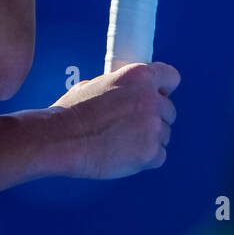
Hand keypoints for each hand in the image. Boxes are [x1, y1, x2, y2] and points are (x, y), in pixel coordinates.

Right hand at [47, 60, 179, 179]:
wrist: (61, 139)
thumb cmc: (71, 112)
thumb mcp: (94, 84)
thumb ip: (117, 87)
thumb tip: (119, 92)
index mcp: (138, 76)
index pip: (171, 77)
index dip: (164, 89)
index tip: (158, 96)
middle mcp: (151, 99)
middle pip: (169, 111)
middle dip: (154, 118)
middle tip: (133, 127)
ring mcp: (153, 127)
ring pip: (165, 134)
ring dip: (150, 139)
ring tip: (124, 143)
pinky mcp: (151, 153)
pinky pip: (159, 156)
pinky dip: (146, 159)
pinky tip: (126, 156)